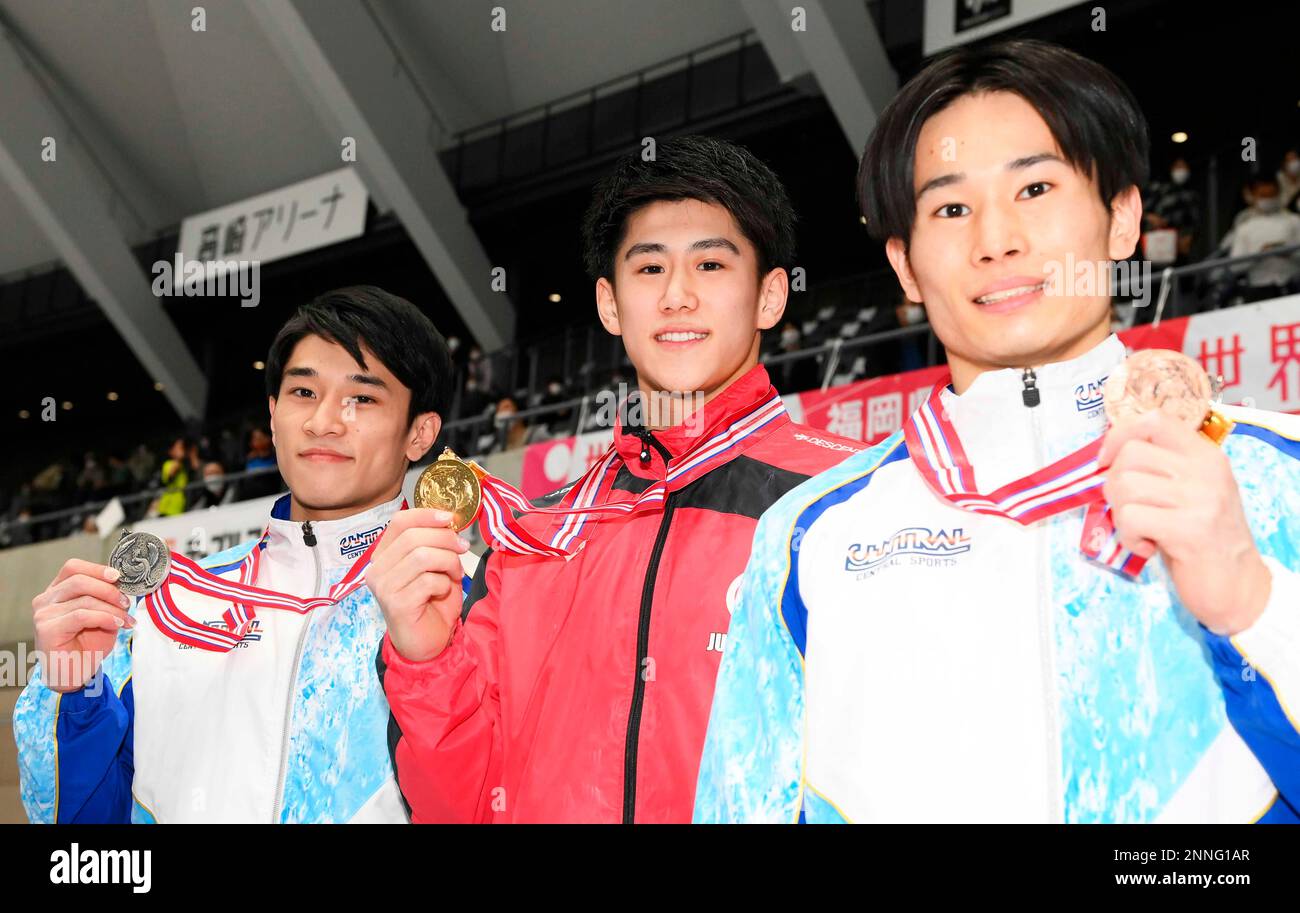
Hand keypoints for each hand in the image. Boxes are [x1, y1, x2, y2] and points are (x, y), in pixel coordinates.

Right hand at [32, 559, 135, 692]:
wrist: (75, 675)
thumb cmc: (87, 646)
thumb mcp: (102, 616)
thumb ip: (106, 599)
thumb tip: (124, 585)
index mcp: (57, 592)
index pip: (73, 568)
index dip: (97, 569)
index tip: (118, 576)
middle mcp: (45, 600)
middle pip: (79, 580)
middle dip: (109, 590)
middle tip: (126, 603)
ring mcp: (44, 614)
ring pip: (84, 599)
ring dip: (112, 608)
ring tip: (125, 620)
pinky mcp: (47, 629)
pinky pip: (81, 616)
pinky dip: (104, 618)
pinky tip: (116, 625)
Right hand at [367, 509, 470, 662]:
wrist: (426, 643)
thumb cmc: (431, 603)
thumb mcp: (435, 566)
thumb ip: (435, 544)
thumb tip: (449, 520)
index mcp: (384, 555)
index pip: (399, 522)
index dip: (426, 514)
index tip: (450, 518)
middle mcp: (377, 569)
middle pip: (413, 536)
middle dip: (445, 538)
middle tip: (462, 547)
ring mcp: (384, 587)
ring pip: (422, 556)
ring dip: (448, 561)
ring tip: (455, 573)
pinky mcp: (396, 604)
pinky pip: (428, 581)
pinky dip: (444, 583)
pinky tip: (444, 592)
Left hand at [1099, 410, 1270, 634]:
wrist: (1236, 585)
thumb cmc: (1199, 538)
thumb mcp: (1187, 492)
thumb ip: (1157, 468)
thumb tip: (1104, 459)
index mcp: (1205, 455)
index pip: (1154, 420)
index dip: (1119, 436)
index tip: (1106, 461)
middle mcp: (1206, 471)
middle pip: (1131, 454)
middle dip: (1113, 485)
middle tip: (1129, 510)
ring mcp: (1201, 498)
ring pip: (1125, 485)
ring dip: (1119, 514)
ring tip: (1141, 531)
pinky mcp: (1190, 529)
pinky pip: (1130, 518)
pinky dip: (1128, 537)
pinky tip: (1147, 547)